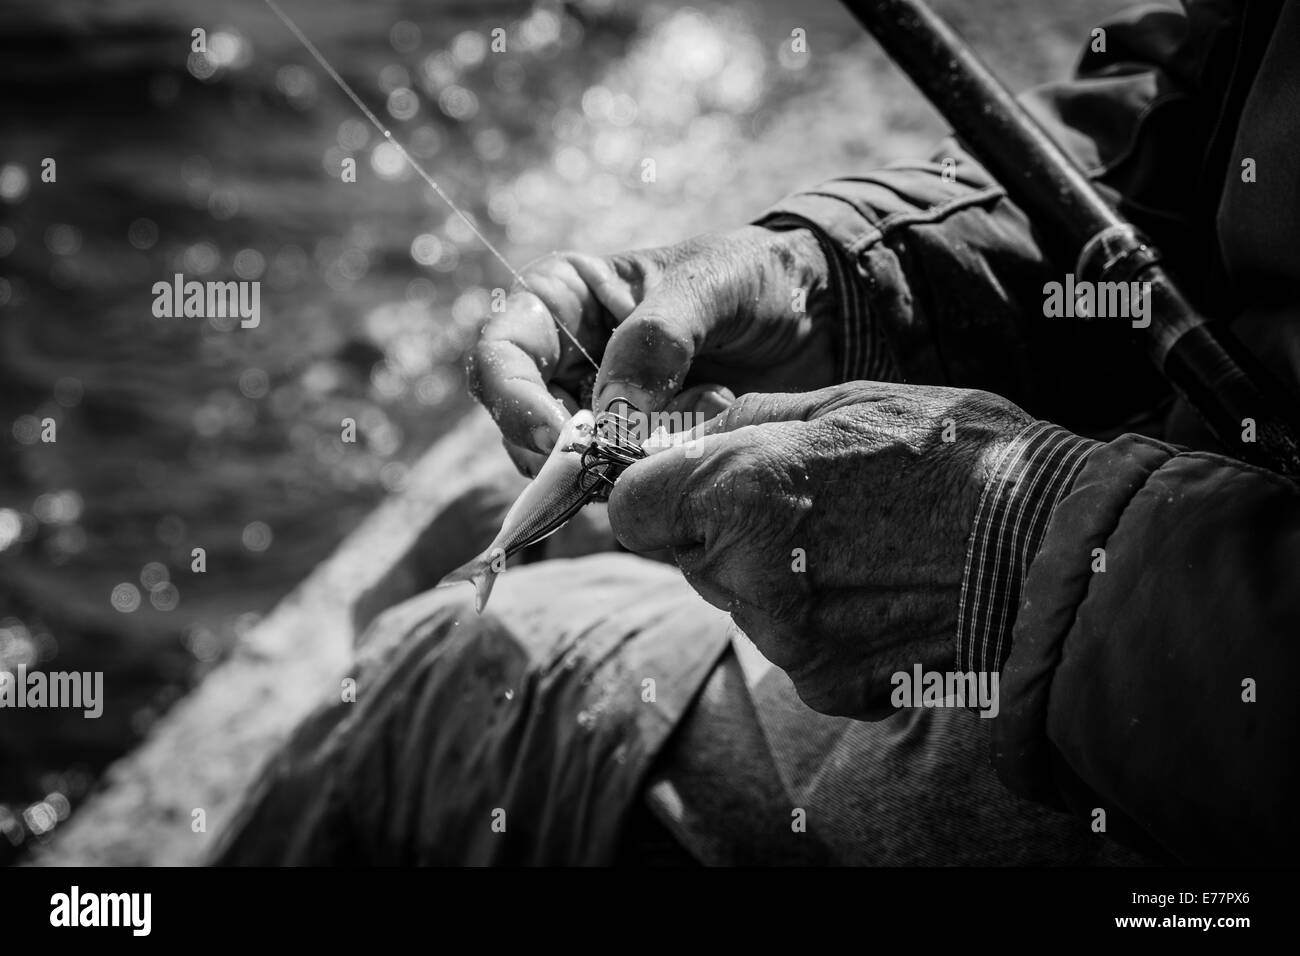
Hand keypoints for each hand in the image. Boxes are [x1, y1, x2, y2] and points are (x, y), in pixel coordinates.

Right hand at [467, 226, 837, 473]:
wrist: (824, 317)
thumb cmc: (759, 277)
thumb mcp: (711, 285)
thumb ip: (658, 336)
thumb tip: (611, 409)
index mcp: (565, 299)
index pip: (501, 352)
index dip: (511, 400)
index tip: (555, 438)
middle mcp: (568, 360)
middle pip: (520, 423)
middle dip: (558, 454)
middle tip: (606, 471)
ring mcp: (600, 412)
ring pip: (565, 466)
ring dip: (607, 472)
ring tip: (672, 449)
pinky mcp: (636, 453)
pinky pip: (617, 485)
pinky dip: (644, 484)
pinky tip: (689, 460)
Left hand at [606, 382, 1031, 717]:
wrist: (1056, 549)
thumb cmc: (958, 455)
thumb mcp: (847, 401)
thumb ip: (751, 422)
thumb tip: (693, 436)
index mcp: (741, 489)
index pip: (630, 507)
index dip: (657, 492)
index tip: (692, 482)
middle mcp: (747, 574)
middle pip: (687, 556)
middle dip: (724, 532)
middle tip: (805, 507)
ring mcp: (786, 641)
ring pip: (738, 604)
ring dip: (773, 579)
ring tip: (860, 545)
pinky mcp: (825, 687)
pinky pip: (790, 649)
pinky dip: (820, 626)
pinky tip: (879, 593)